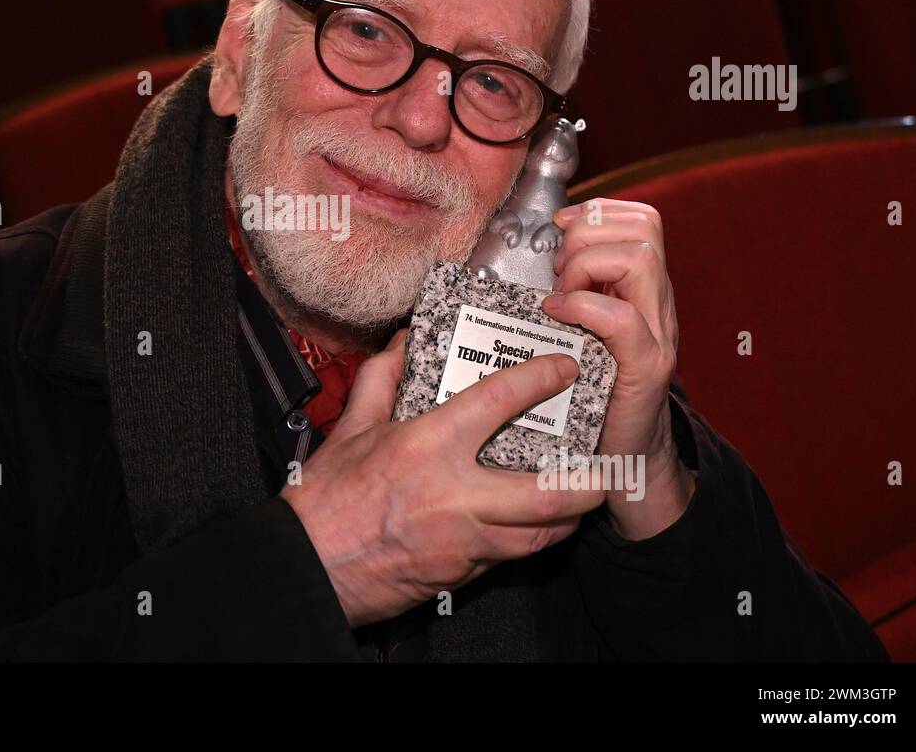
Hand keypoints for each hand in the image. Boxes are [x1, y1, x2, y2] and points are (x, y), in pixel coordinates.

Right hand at [281, 331, 604, 628]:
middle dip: (589, 482)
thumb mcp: (351, 429)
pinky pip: (509, 557)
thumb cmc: (325, 500)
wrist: (309, 567)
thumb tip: (403, 342)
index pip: (500, 401)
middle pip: (548, 492)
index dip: (540, 379)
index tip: (563, 368)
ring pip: (540, 535)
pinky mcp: (459, 574)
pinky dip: (529, 541)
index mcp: (427, 444)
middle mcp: (454, 493)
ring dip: (567, 518)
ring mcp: (462, 540)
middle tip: (606, 465)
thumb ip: (381, 380)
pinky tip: (534, 528)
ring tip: (580, 499)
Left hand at [543, 198, 694, 540]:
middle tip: (558, 271)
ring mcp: (658, 333)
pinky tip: (557, 315)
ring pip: (641, 258)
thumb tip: (523, 256)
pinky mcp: (646, 367)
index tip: (560, 233)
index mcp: (640, 288)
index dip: (597, 211)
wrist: (624, 455)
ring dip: (588, 265)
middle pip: (645, 228)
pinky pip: (623, 318)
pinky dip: (583, 307)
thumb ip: (567, 292)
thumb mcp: (579, 328)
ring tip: (560, 294)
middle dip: (588, 234)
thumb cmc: (589, 390)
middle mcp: (657, 303)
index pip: (641, 219)